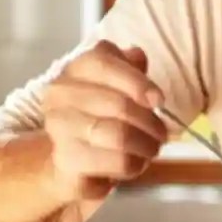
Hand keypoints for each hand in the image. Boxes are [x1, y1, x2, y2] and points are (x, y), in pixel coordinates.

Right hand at [40, 41, 168, 202]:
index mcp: (76, 69)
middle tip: (162, 133)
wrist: (70, 159)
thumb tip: (137, 56)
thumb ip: (129, 67)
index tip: (159, 100)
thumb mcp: (117, 84)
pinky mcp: (66, 161)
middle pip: (118, 104)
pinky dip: (134, 164)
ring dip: (146, 145)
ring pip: (118, 135)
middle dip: (150, 122)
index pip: (104, 65)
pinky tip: (135, 163)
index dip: (137, 81)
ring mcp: (59, 128)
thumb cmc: (100, 116)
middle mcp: (61, 94)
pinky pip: (116, 162)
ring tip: (152, 148)